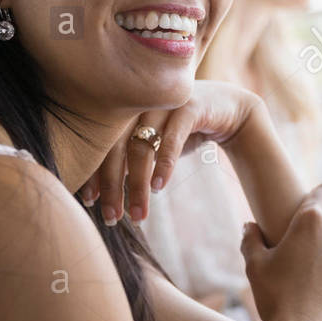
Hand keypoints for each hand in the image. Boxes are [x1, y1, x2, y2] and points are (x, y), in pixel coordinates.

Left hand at [80, 79, 264, 224]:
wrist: (231, 108)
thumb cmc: (186, 128)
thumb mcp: (155, 143)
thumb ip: (131, 157)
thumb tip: (103, 188)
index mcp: (125, 109)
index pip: (100, 144)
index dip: (93, 173)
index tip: (89, 202)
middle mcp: (139, 102)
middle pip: (115, 147)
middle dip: (112, 186)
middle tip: (111, 218)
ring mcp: (164, 102)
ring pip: (141, 146)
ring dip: (138, 185)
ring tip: (139, 215)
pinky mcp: (190, 105)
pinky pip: (172, 138)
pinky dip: (164, 164)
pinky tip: (159, 187)